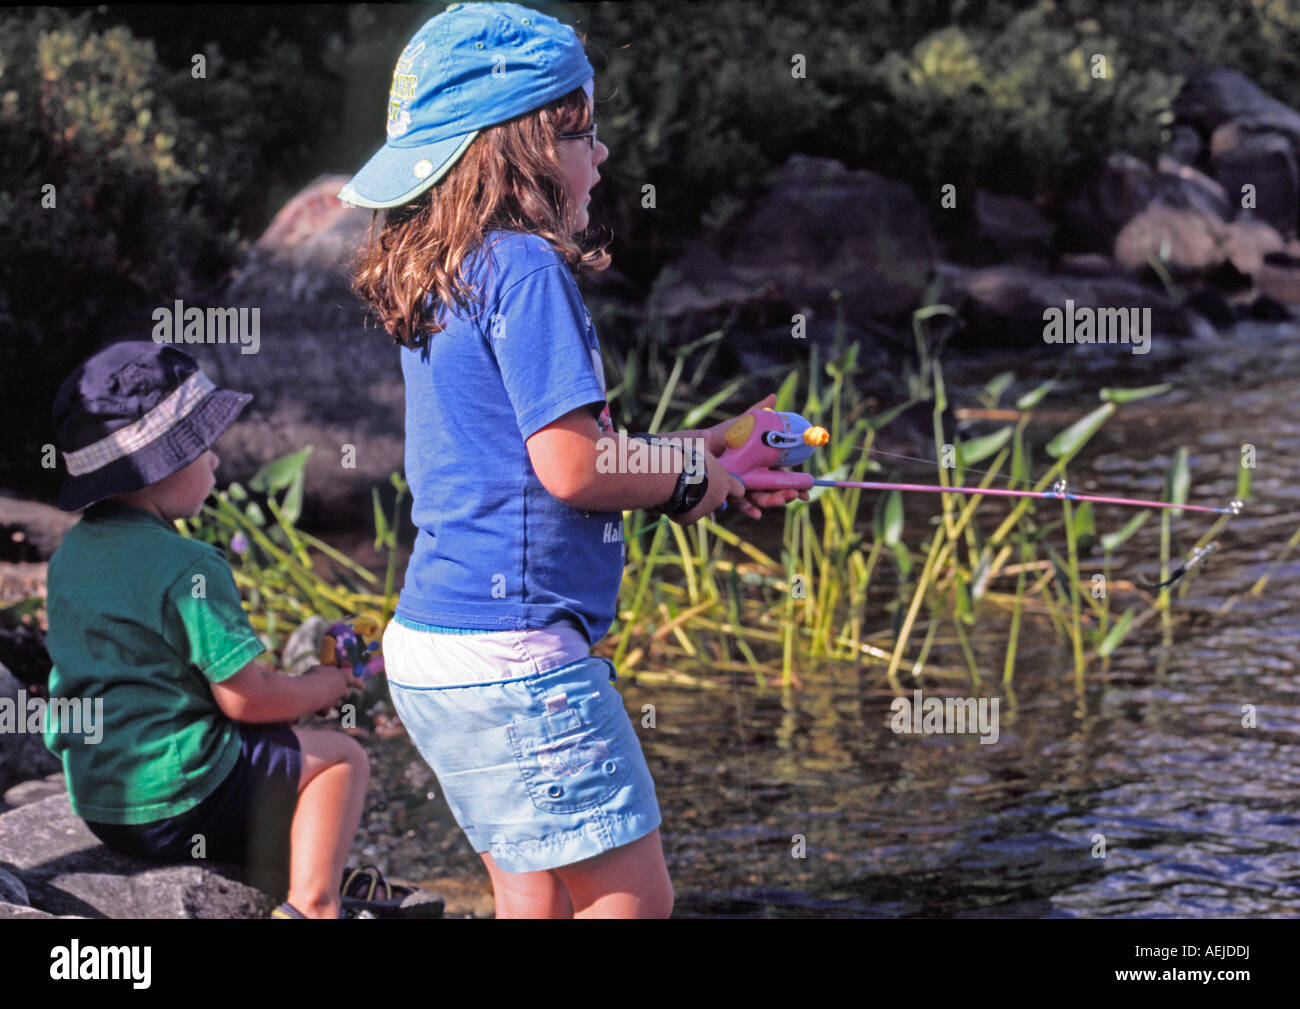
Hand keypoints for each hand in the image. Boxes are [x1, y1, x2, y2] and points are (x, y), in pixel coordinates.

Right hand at [312, 663, 364, 716]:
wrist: (311, 690)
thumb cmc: (313, 676)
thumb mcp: (317, 670)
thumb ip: (321, 673)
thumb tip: (318, 675)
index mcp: (341, 676)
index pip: (354, 681)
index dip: (358, 684)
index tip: (363, 687)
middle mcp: (341, 689)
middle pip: (346, 693)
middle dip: (343, 694)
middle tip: (340, 692)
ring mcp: (335, 700)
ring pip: (337, 703)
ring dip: (333, 702)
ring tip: (325, 698)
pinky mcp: (327, 709)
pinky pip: (325, 712)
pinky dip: (321, 711)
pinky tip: (316, 709)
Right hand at [670, 448, 743, 525]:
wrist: (674, 478)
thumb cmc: (689, 460)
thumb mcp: (699, 449)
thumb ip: (705, 443)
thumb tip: (707, 432)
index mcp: (724, 483)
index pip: (739, 490)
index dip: (733, 487)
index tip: (723, 483)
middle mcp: (718, 499)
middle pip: (719, 498)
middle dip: (710, 493)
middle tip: (697, 483)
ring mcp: (704, 510)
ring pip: (702, 507)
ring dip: (696, 500)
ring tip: (682, 488)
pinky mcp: (689, 518)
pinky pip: (687, 515)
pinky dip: (682, 510)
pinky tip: (673, 499)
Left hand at [702, 393, 811, 516]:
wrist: (696, 445)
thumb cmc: (720, 435)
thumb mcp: (740, 423)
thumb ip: (757, 412)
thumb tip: (773, 397)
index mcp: (760, 464)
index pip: (782, 477)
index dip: (796, 484)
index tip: (807, 489)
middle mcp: (753, 478)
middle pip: (774, 489)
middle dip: (787, 494)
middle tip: (796, 495)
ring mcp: (741, 486)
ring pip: (761, 498)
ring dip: (772, 502)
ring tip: (781, 501)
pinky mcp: (728, 493)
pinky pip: (740, 503)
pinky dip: (749, 509)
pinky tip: (756, 514)